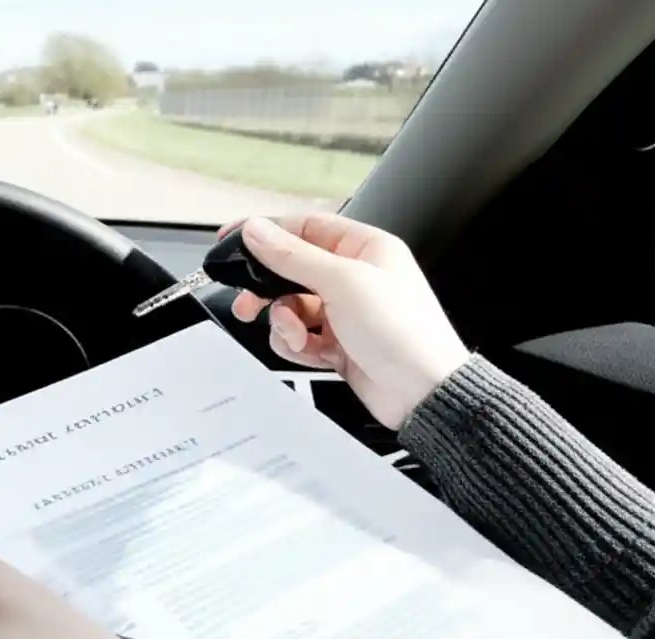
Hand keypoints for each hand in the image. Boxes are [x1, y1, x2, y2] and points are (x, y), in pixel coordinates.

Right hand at [226, 214, 469, 428]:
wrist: (422, 394)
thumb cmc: (404, 333)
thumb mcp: (343, 283)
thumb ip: (293, 256)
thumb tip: (257, 230)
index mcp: (364, 249)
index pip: (304, 228)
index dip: (267, 232)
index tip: (232, 239)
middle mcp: (355, 277)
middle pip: (291, 270)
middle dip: (267, 287)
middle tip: (248, 300)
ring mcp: (345, 313)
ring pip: (290, 307)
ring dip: (283, 321)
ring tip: (295, 332)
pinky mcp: (337, 345)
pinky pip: (298, 337)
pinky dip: (295, 344)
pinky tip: (307, 350)